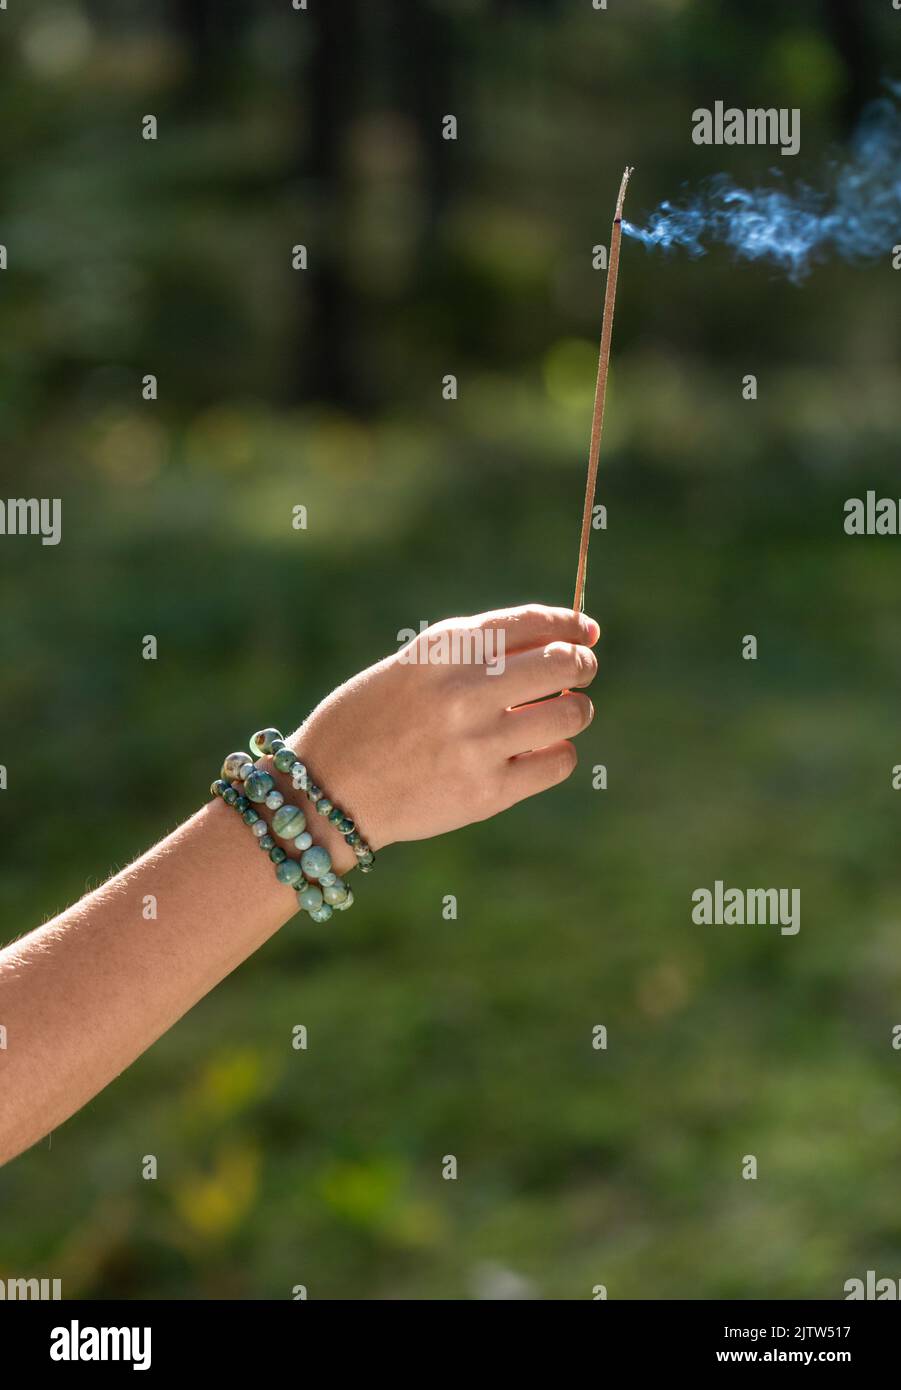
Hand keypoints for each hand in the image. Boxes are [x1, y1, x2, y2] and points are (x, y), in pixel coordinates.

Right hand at [277, 604, 598, 864]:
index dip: (570, 623)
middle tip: (581, 672)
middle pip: (563, 663)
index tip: (585, 631)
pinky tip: (541, 752)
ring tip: (562, 714)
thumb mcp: (414, 666)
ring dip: (576, 710)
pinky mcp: (487, 792)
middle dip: (582, 664)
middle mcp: (465, 691)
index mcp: (444, 650)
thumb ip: (475, 652)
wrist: (327, 791)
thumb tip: (557, 641)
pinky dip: (559, 754)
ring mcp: (478, 744)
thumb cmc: (371, 721)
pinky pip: (558, 762)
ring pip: (570, 713)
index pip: (532, 622)